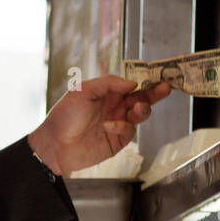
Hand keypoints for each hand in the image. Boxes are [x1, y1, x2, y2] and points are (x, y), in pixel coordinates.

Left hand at [27, 75, 170, 174]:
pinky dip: (122, 126)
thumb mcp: (82, 91)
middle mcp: (114, 106)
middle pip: (141, 97)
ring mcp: (117, 123)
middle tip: (165, 88)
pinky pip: (129, 130)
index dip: (145, 79)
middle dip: (154, 93)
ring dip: (142, 109)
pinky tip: (108, 126)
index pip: (131, 83)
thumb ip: (108, 83)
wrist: (54, 145)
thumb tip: (132, 83)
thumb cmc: (63, 116)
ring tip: (136, 108)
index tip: (158, 75)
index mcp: (106, 92)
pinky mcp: (117, 140)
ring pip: (140, 114)